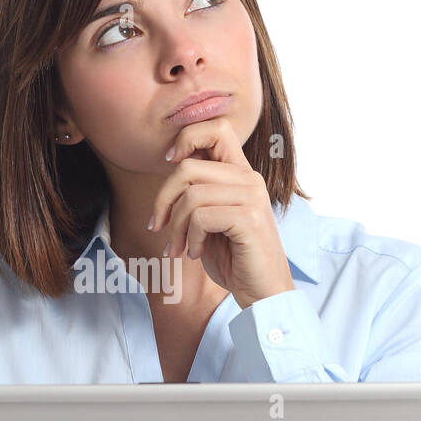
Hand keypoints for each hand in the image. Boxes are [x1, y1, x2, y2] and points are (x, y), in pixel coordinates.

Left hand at [150, 116, 294, 309]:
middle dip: (163, 199)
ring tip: (178, 248)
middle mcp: (249, 179)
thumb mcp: (209, 219)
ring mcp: (252, 197)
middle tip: (158, 226)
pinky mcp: (249, 219)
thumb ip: (197, 193)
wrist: (262, 292)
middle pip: (188, 168)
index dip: (186, 138)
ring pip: (191, 195)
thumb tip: (170, 168)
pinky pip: (201, 217)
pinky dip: (190, 238)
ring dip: (175, 227)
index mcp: (241, 174)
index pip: (217, 129)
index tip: (168, 161)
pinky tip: (195, 253)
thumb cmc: (233, 257)